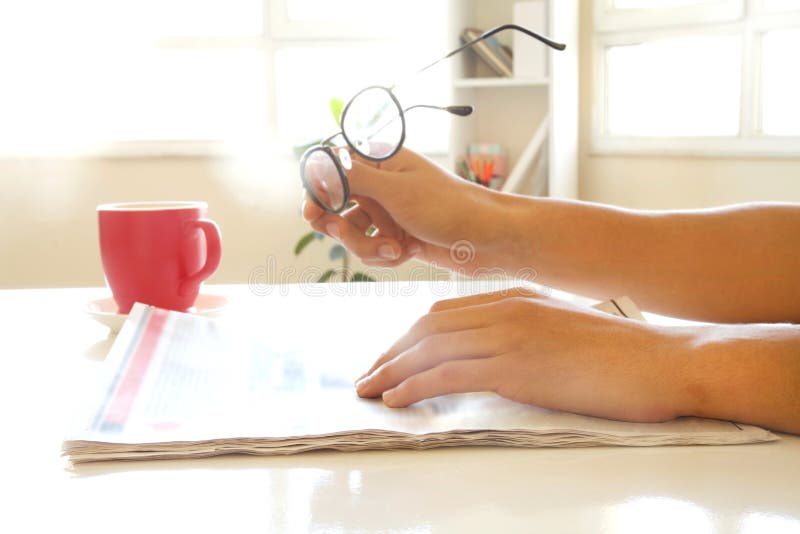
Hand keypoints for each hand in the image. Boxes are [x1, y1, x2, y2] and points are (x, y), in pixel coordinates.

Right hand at [302, 147, 519, 272]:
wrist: (489, 240)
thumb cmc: (450, 207)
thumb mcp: (397, 190)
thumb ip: (354, 178)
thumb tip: (319, 164)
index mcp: (380, 161)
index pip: (332, 170)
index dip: (317, 191)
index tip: (312, 214)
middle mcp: (381, 185)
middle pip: (335, 207)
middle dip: (342, 228)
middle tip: (343, 234)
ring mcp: (389, 213)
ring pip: (353, 235)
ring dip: (369, 248)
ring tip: (395, 250)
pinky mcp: (398, 237)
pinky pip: (373, 252)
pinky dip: (386, 257)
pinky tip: (409, 253)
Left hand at [355, 288, 692, 423]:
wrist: (665, 361)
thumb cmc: (622, 355)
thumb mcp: (564, 331)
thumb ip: (526, 333)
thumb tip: (495, 356)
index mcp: (515, 298)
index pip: (444, 313)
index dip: (409, 336)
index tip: (391, 356)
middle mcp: (506, 309)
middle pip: (428, 328)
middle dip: (391, 352)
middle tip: (367, 375)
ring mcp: (510, 335)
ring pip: (430, 348)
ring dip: (392, 371)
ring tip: (368, 390)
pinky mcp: (516, 366)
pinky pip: (449, 374)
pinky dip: (415, 386)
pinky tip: (396, 400)